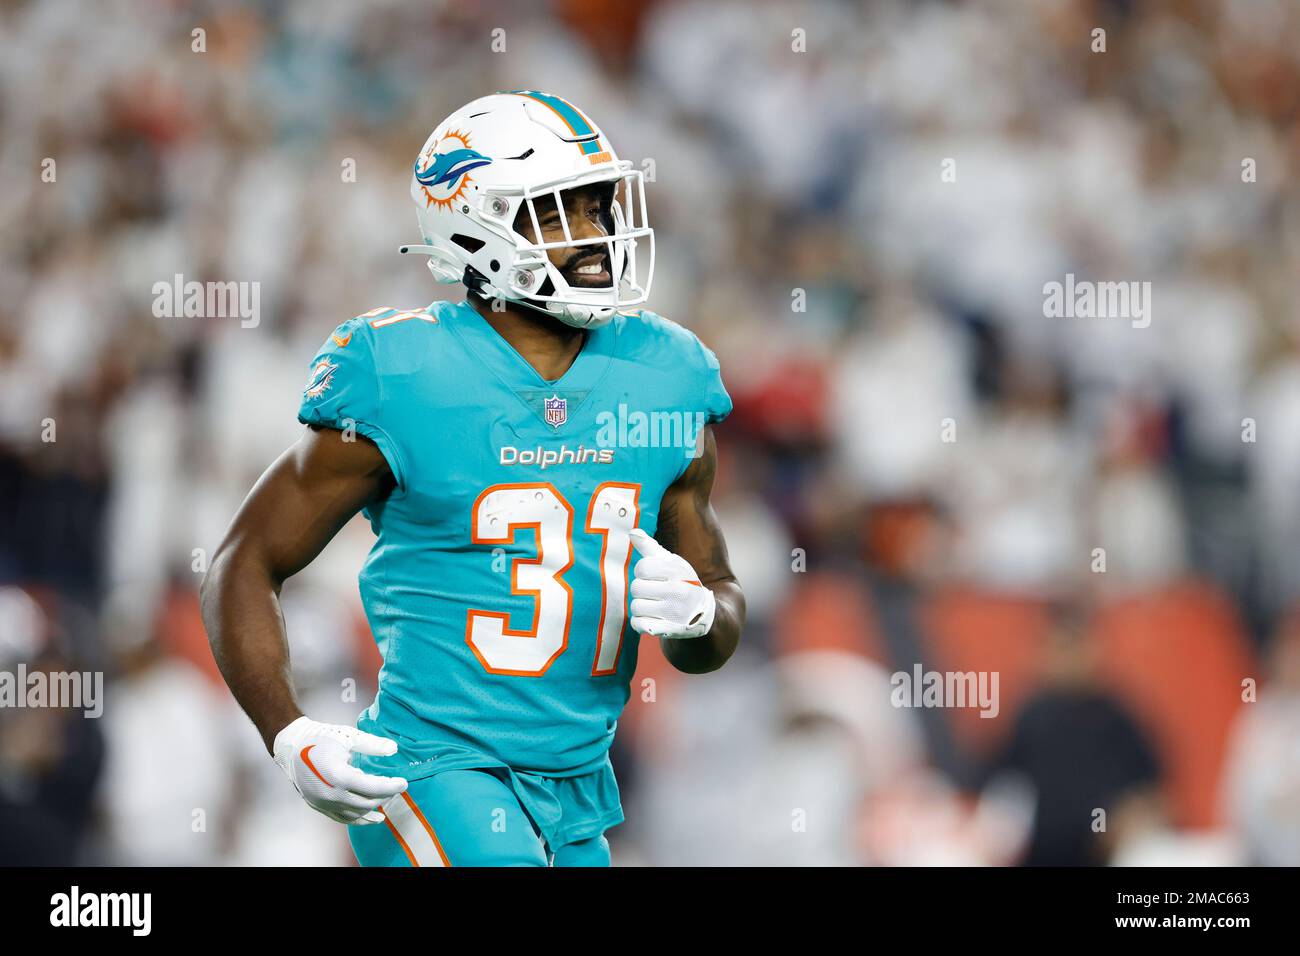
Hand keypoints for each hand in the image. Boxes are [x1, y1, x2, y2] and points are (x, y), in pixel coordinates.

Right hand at [272, 716, 408, 824]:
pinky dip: (359, 820)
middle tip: (396, 788)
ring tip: (386, 802)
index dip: (391, 786)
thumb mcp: (348, 736)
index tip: (404, 783)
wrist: (292, 746)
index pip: (373, 787)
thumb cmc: (320, 738)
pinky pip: (342, 818)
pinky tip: (372, 818)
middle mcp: (330, 794)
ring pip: (355, 814)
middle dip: (385, 796)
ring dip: (373, 810)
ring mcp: (323, 803)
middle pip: (366, 803)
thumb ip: (372, 744)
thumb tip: (393, 749)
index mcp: (339, 775)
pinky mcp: (318, 806)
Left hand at [628, 528, 715, 638]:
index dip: (643, 572)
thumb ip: (650, 547)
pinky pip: (638, 624)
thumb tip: (632, 532)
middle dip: (642, 590)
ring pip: (636, 606)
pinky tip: (651, 618)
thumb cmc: (683, 583)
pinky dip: (640, 622)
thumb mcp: (672, 563)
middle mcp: (677, 591)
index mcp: (677, 571)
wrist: (705, 614)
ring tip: (654, 605)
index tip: (653, 576)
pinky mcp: (669, 630)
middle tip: (654, 592)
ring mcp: (674, 612)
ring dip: (641, 606)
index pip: (642, 567)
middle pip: (636, 587)